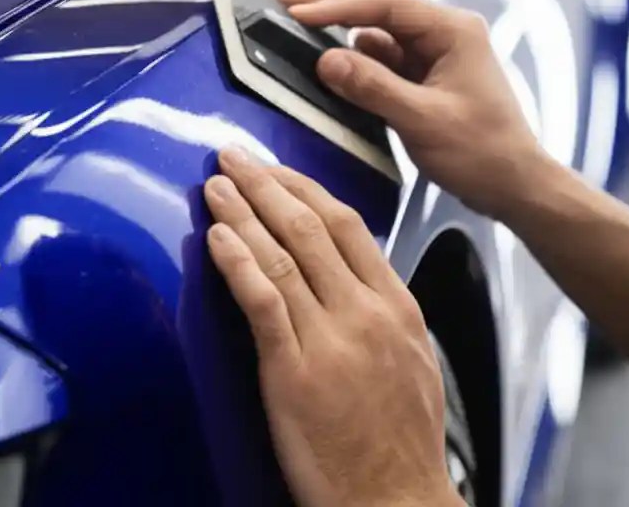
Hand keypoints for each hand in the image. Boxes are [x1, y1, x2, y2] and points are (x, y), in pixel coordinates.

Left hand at [205, 148, 463, 506]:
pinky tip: (218, 237)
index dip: (304, 189)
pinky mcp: (296, 372)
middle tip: (235, 157)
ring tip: (216, 184)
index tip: (277, 170)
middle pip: (310, 226)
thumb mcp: (411, 362)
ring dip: (244, 211)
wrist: (397, 500)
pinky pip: (263, 301)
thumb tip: (351, 281)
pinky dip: (238, 262)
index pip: (348, 225)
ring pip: (284, 254)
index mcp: (397, 306)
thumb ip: (383, 315)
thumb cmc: (401, 443)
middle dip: (267, 184)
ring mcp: (332, 339)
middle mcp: (367, 312)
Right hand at [279, 0, 546, 218]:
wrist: (516, 186)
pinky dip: (352, 61)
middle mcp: (442, 32)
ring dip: (336, 32)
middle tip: (278, 3)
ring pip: (375, 33)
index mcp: (452, 30)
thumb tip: (324, 60)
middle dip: (328, 5)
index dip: (334, 6)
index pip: (383, 4)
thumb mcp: (423, 121)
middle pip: (376, 7)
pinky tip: (324, 65)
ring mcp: (433, 54)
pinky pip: (380, 60)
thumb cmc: (481, 154)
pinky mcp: (424, 77)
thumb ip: (372, 87)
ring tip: (291, 28)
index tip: (293, 13)